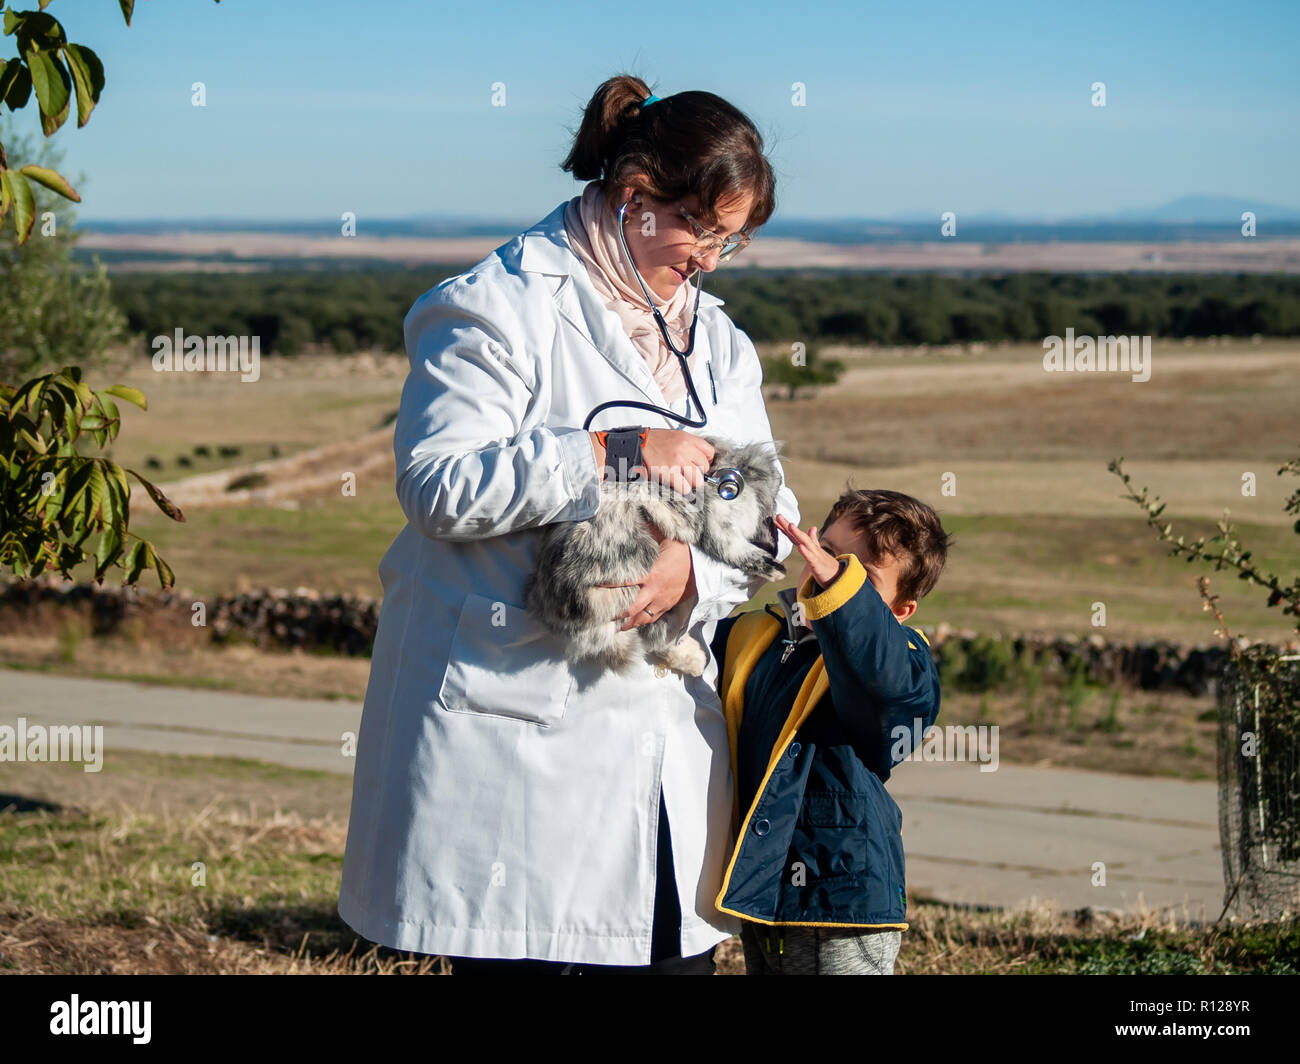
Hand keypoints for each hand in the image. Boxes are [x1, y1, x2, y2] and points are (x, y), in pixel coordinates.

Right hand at [587, 429, 713, 494]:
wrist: (634, 446)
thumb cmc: (651, 442)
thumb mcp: (674, 436)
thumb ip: (689, 445)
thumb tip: (700, 457)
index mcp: (686, 438)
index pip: (709, 452)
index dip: (706, 460)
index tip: (701, 464)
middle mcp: (684, 449)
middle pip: (704, 468)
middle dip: (698, 473)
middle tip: (689, 473)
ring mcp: (678, 462)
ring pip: (697, 480)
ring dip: (691, 482)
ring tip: (682, 480)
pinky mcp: (670, 474)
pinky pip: (685, 488)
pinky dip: (682, 489)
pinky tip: (676, 485)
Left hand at [598, 537, 694, 630]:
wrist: (699, 564)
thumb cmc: (679, 550)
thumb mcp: (663, 538)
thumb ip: (647, 530)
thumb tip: (634, 517)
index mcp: (651, 575)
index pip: (625, 582)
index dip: (609, 586)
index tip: (595, 586)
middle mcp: (655, 591)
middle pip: (632, 608)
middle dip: (617, 614)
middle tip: (604, 616)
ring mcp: (662, 600)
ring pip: (643, 617)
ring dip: (629, 623)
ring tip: (617, 627)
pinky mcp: (668, 605)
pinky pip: (654, 617)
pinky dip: (643, 621)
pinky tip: (634, 623)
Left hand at [774, 514, 841, 589]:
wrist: (838, 576)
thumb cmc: (826, 564)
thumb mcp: (817, 551)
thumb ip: (813, 539)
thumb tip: (812, 527)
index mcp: (808, 546)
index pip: (794, 535)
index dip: (785, 527)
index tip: (776, 519)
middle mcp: (811, 548)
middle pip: (798, 535)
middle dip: (788, 526)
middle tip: (778, 516)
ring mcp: (815, 555)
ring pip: (805, 542)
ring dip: (798, 533)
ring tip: (790, 525)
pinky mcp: (818, 564)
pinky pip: (811, 558)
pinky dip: (806, 552)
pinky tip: (800, 547)